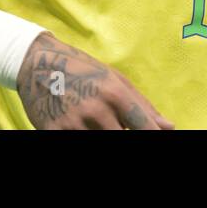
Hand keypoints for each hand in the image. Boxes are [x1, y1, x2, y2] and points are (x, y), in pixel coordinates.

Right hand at [15, 32, 174, 129]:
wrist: (36, 64)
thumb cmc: (83, 70)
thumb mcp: (115, 79)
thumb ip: (143, 105)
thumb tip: (169, 127)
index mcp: (115, 93)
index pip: (144, 126)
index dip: (154, 135)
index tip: (158, 137)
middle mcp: (96, 110)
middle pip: (122, 139)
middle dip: (124, 135)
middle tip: (117, 125)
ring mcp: (73, 124)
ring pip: (99, 143)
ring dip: (101, 134)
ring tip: (97, 122)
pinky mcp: (53, 132)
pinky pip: (76, 143)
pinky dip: (83, 136)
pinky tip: (82, 126)